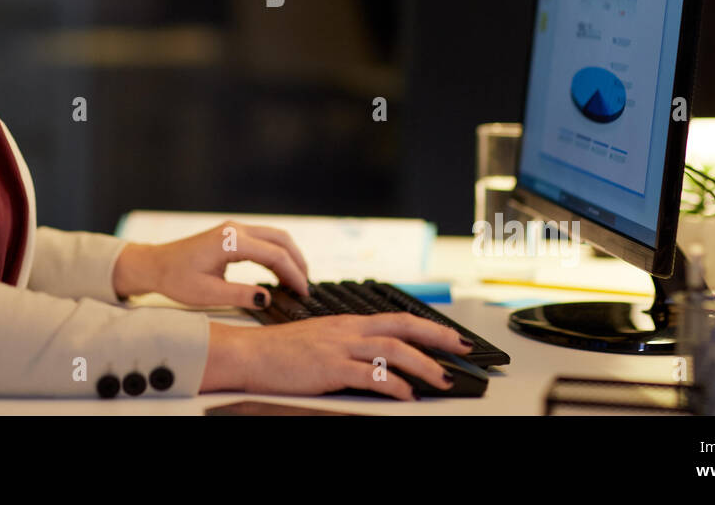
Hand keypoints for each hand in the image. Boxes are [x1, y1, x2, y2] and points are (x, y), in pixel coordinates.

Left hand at [117, 220, 310, 307]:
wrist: (156, 265)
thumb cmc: (176, 279)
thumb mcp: (208, 293)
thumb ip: (240, 295)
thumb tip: (267, 299)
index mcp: (231, 241)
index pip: (275, 255)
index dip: (293, 275)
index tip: (303, 294)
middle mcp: (236, 229)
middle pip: (281, 240)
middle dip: (298, 262)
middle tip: (305, 287)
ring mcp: (234, 229)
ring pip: (275, 237)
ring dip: (289, 257)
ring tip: (296, 283)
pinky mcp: (232, 234)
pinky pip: (264, 240)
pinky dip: (277, 254)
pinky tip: (279, 274)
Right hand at [203, 313, 473, 400]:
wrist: (250, 354)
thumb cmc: (281, 351)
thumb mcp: (322, 341)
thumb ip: (350, 347)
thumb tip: (379, 361)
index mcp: (348, 323)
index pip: (398, 319)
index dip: (429, 326)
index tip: (452, 336)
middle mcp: (348, 330)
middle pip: (403, 327)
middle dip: (438, 337)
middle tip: (464, 348)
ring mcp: (339, 347)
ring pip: (393, 349)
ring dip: (423, 364)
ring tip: (443, 379)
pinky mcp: (329, 367)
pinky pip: (369, 374)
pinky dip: (392, 384)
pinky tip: (406, 394)